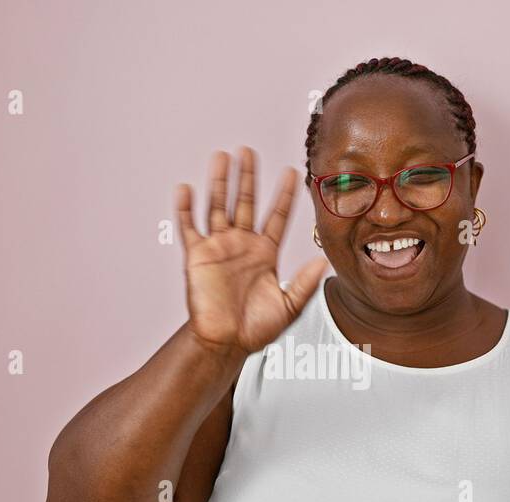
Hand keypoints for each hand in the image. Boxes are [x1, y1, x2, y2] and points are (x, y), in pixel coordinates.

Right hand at [177, 147, 328, 354]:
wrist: (225, 343)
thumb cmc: (254, 330)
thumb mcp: (288, 308)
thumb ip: (304, 284)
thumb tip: (323, 262)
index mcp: (265, 253)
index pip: (277, 216)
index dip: (285, 195)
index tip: (293, 172)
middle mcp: (241, 245)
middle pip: (245, 202)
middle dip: (247, 177)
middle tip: (248, 151)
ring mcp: (218, 247)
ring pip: (218, 207)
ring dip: (219, 182)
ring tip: (221, 157)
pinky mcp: (196, 256)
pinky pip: (189, 227)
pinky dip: (185, 209)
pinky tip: (186, 189)